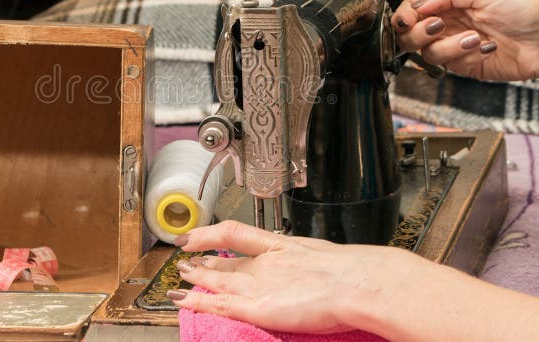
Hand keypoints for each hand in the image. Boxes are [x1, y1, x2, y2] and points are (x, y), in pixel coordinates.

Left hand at [168, 220, 432, 334]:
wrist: (358, 282)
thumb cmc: (355, 272)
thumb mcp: (329, 257)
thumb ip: (316, 262)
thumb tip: (327, 267)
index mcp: (283, 246)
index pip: (238, 232)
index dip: (214, 233)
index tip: (201, 233)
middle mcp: (265, 262)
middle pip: (225, 260)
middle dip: (205, 261)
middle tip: (188, 259)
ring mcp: (258, 284)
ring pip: (217, 280)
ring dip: (197, 280)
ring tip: (180, 279)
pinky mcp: (256, 307)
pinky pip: (219, 304)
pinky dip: (198, 302)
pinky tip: (183, 300)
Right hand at [391, 0, 538, 81]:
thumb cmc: (522, 10)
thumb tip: (416, 6)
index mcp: (446, 2)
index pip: (410, 10)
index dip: (403, 17)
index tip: (408, 20)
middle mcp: (445, 24)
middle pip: (408, 35)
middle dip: (419, 33)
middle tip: (438, 27)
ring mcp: (451, 46)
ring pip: (426, 53)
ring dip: (449, 46)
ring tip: (475, 37)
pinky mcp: (461, 65)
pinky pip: (448, 66)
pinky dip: (467, 57)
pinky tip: (486, 47)